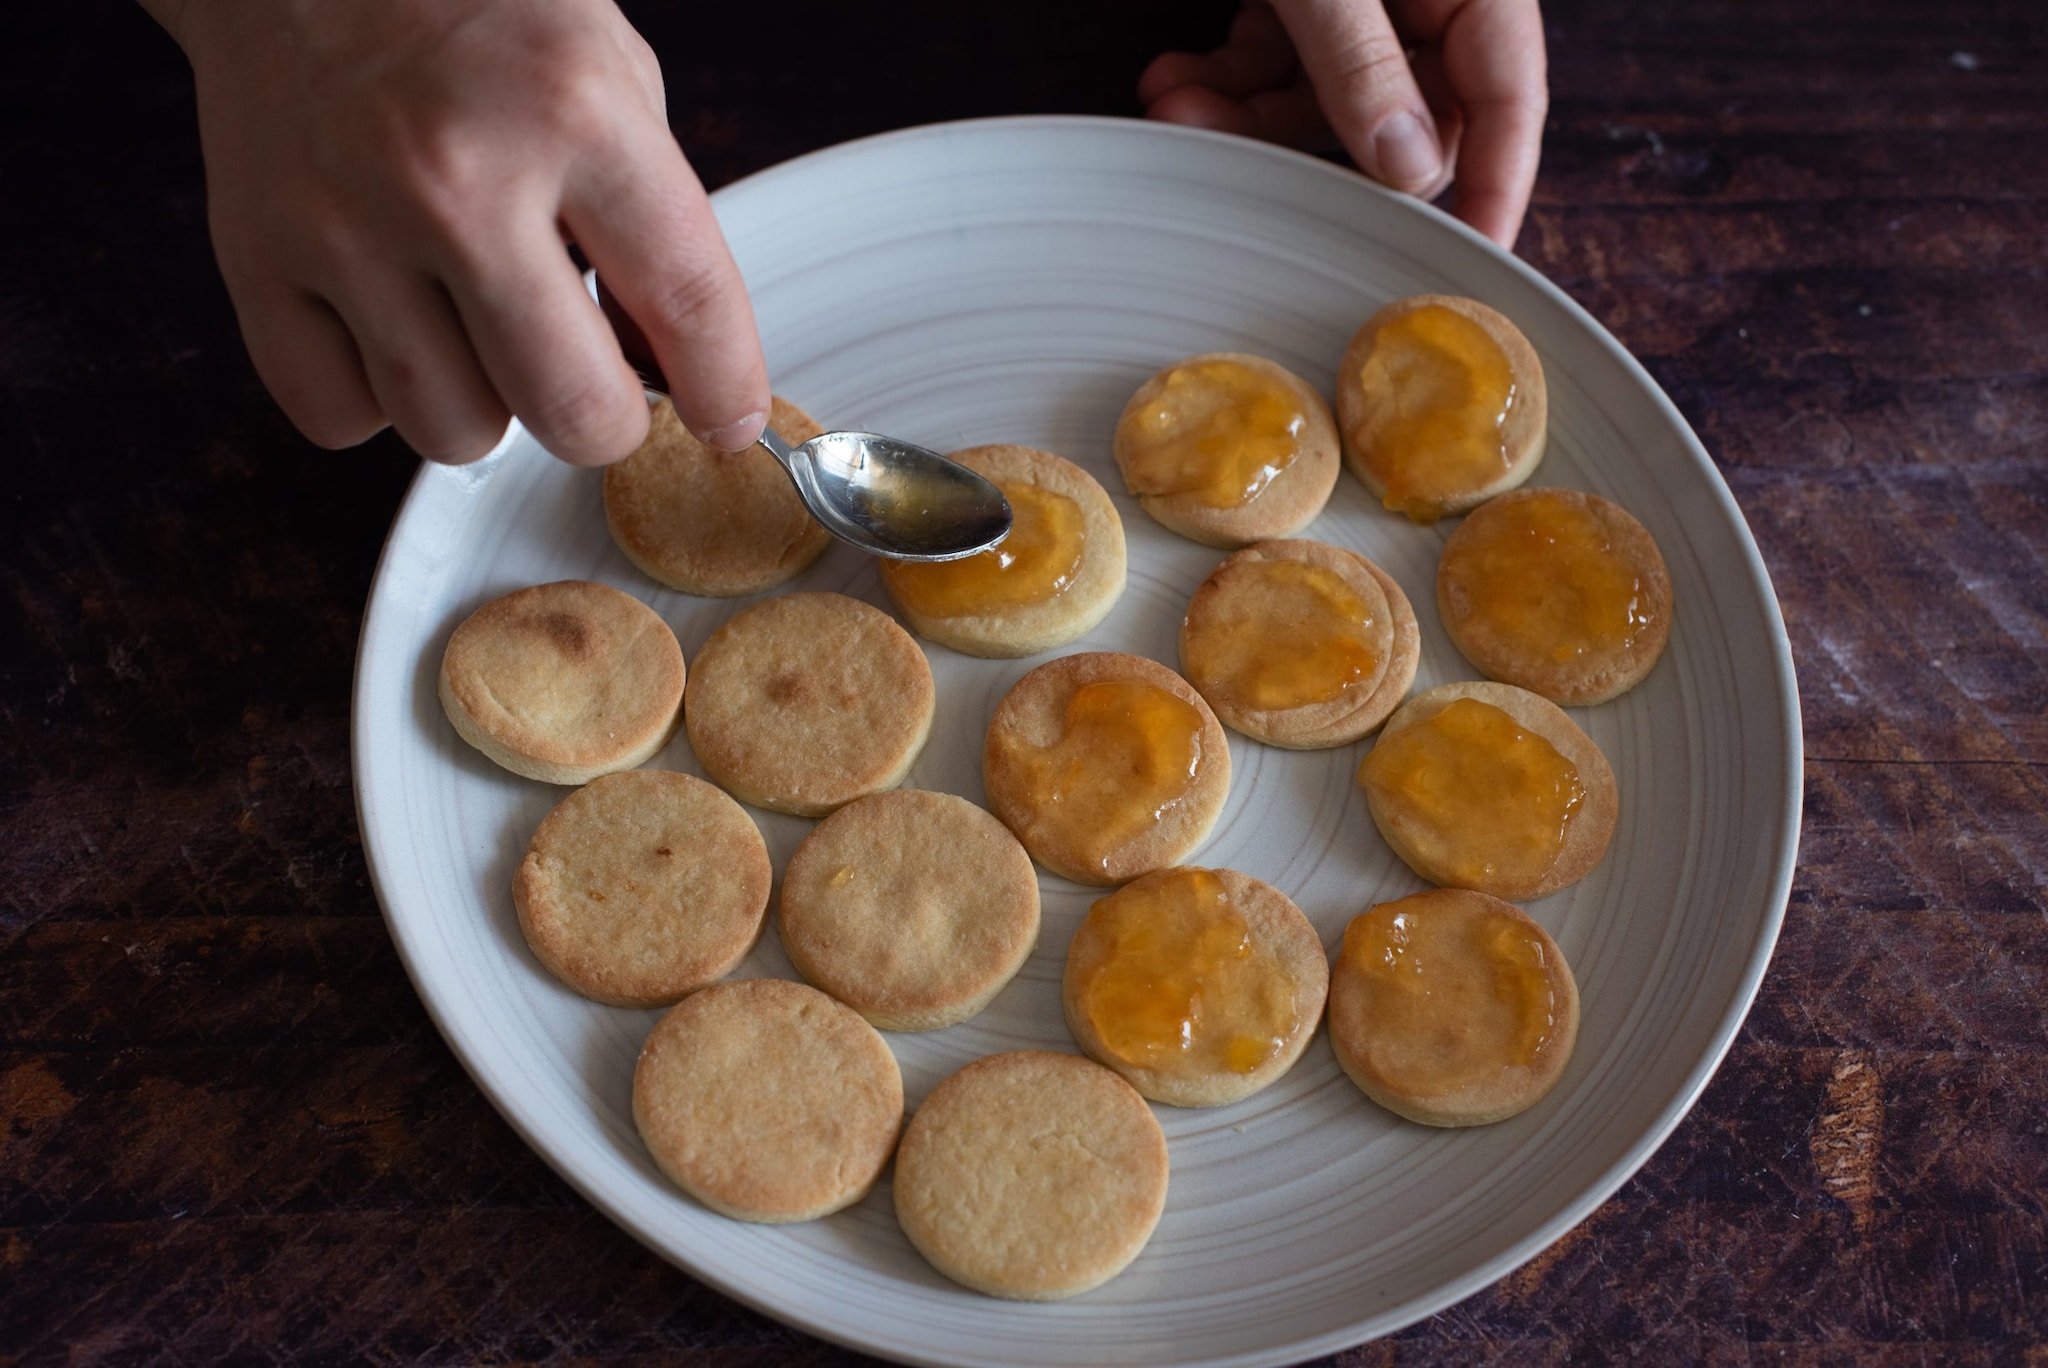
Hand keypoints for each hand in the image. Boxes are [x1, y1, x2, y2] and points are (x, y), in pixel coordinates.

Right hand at [143, 0, 768, 464]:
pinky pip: (340, 417)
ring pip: (457, 432)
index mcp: (573, 111)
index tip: (728, 420)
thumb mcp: (608, 77)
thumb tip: (670, 372)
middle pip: (571, 408)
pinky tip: (394, 326)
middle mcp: (458, 176)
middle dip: (605, 420)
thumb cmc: (469, 10)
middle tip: (598, 388)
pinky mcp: (255, 260)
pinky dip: (375, 398)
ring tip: (480, 326)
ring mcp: (346, 225)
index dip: (726, 390)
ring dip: (488, 407)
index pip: (688, 302)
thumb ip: (652, 221)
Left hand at [1140, 0, 1546, 248]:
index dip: (1490, 189)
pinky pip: (1282, 55)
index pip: (1509, 101)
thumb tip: (1407, 168)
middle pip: (1401, 109)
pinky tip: (1174, 77)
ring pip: (1324, 92)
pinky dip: (1228, 75)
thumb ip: (1362, 62)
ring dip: (1246, 113)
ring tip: (1174, 102)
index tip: (1465, 269)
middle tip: (1235, 159)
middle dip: (1308, 144)